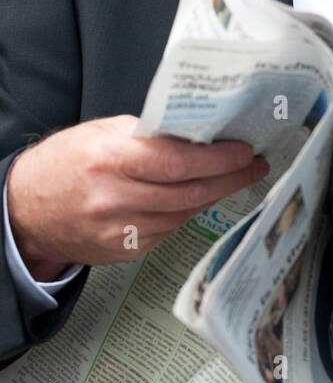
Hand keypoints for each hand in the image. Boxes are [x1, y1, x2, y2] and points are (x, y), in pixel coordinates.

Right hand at [7, 115, 268, 278]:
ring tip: (235, 177)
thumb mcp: (102, 132)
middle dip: (230, 178)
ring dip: (215, 195)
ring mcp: (120, 230)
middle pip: (189, 192)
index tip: (244, 151)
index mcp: (108, 160)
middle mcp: (114, 199)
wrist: (28, 210)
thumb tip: (200, 133)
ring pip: (185, 213)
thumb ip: (149, 134)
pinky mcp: (126, 250)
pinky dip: (190, 211)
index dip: (218, 158)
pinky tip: (201, 197)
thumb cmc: (66, 163)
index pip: (177, 162)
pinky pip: (171, 229)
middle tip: (254, 165)